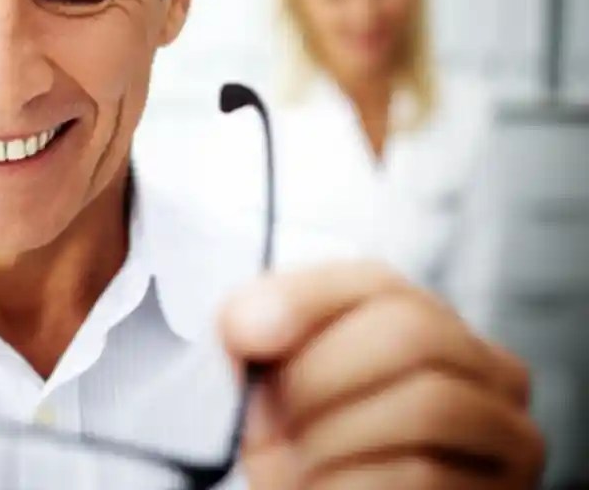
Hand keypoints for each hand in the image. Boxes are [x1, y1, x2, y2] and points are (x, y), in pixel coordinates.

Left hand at [222, 261, 543, 488]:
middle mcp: (481, 365)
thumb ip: (261, 338)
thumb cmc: (307, 456)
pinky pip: (423, 474)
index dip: (302, 301)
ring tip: (299, 463)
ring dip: (335, 437)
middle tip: (271, 420)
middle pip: (410, 333)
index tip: (243, 334)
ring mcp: (508, 430)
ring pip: (428, 404)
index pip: (373, 282)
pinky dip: (350, 483)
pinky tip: (323, 488)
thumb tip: (248, 324)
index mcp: (423, 321)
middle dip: (319, 377)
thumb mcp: (278, 388)